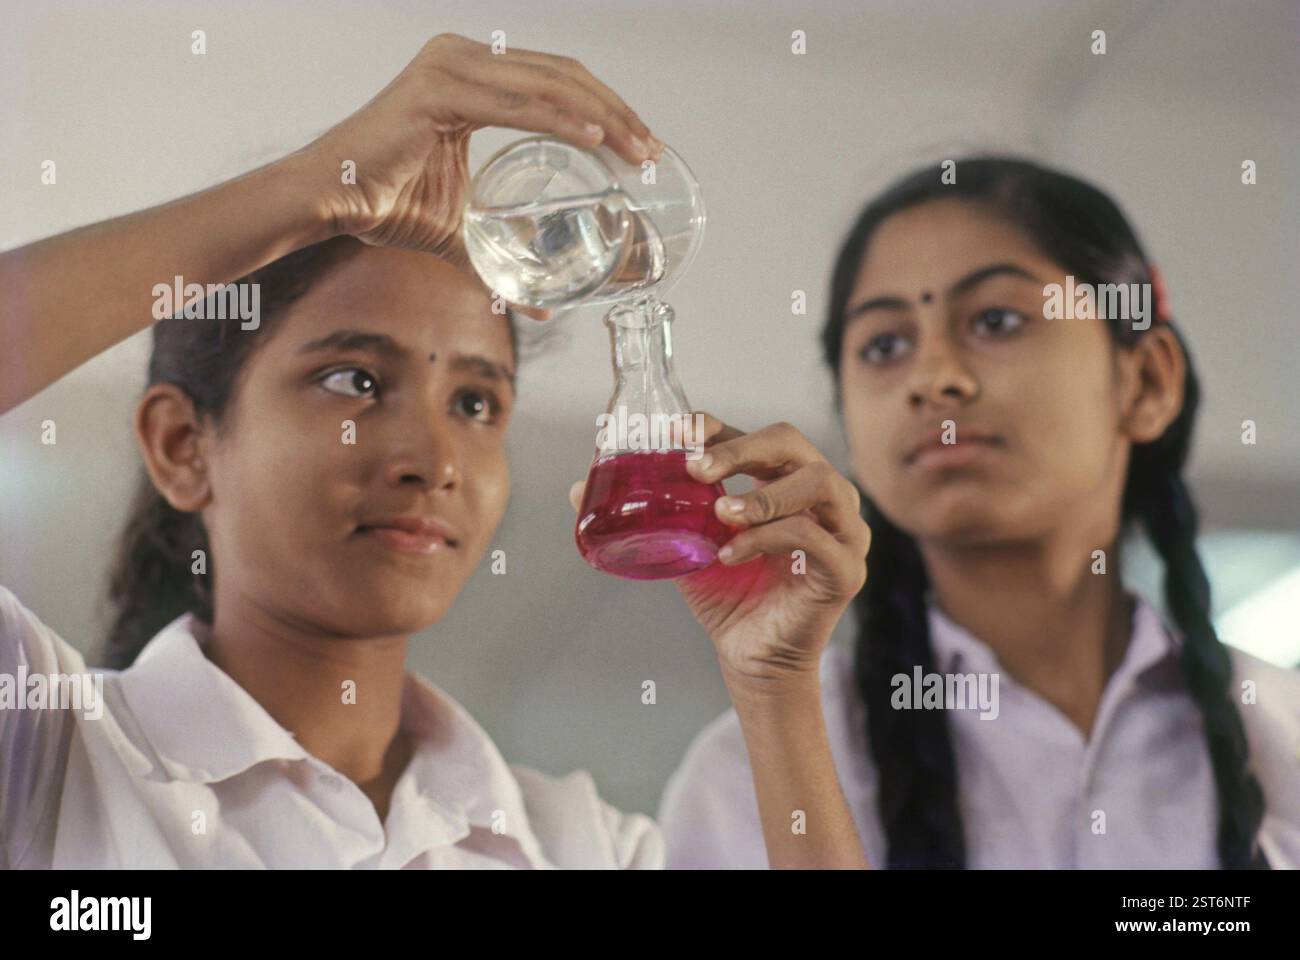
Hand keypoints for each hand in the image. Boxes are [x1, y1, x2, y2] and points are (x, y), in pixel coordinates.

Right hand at [292, 33, 662, 314]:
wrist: (328, 202)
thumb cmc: (383, 206)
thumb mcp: (462, 232)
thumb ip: (501, 257)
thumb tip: (539, 307)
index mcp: (472, 76)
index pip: (555, 81)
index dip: (605, 110)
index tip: (641, 145)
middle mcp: (463, 59)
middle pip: (562, 75)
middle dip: (615, 112)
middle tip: (651, 151)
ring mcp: (450, 66)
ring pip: (547, 82)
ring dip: (600, 115)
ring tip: (635, 148)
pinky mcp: (436, 89)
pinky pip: (513, 103)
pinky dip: (558, 119)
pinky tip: (594, 140)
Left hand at [569, 413, 870, 690]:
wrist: (751, 658)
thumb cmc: (727, 596)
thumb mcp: (682, 546)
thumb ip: (648, 514)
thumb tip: (577, 488)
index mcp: (785, 480)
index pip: (758, 434)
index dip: (720, 427)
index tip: (677, 431)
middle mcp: (821, 496)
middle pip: (793, 443)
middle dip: (742, 448)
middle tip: (698, 468)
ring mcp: (842, 530)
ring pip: (816, 482)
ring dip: (763, 494)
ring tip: (722, 514)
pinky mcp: (846, 569)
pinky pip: (812, 537)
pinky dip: (767, 538)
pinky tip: (730, 553)